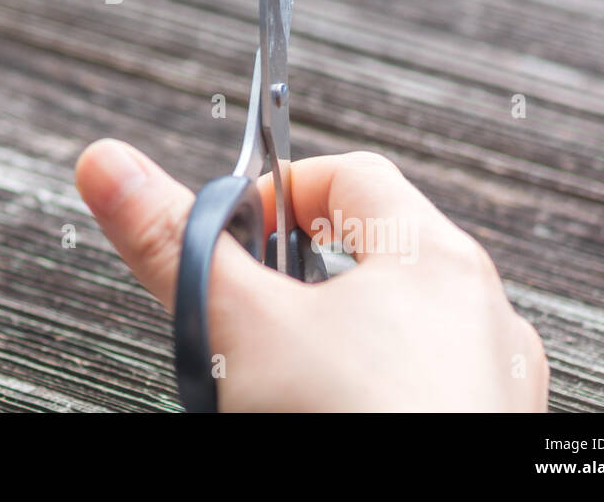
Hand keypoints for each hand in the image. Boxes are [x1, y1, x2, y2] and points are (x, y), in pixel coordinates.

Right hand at [75, 140, 548, 410]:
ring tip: (280, 381)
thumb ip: (175, 243)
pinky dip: (360, 390)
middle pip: (367, 253)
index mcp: (436, 259)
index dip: (276, 191)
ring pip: (389, 330)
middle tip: (246, 317)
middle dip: (292, 281)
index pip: (349, 174)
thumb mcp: (241, 329)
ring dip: (326, 342)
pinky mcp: (479, 430)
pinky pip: (412, 386)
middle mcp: (480, 315)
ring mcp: (489, 383)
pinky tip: (321, 416)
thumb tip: (114, 169)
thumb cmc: (355, 434)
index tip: (230, 226)